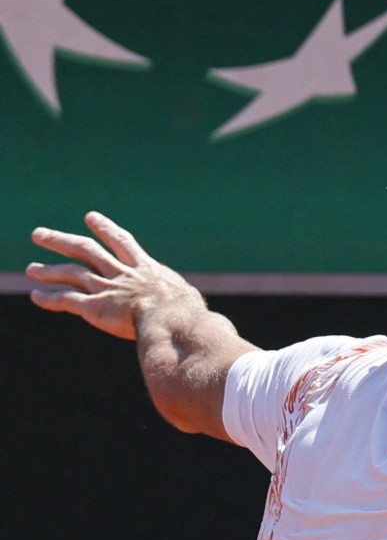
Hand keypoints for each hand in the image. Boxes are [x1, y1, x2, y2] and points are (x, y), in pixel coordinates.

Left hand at [24, 212, 199, 339]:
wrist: (175, 322)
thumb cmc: (190, 316)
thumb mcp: (190, 301)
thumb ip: (184, 301)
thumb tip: (203, 313)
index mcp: (146, 270)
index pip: (122, 243)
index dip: (105, 229)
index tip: (90, 217)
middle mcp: (122, 275)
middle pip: (86, 251)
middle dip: (61, 242)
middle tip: (39, 234)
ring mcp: (107, 289)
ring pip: (72, 273)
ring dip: (49, 270)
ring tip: (31, 269)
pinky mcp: (96, 308)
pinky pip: (68, 300)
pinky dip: (50, 298)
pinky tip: (36, 296)